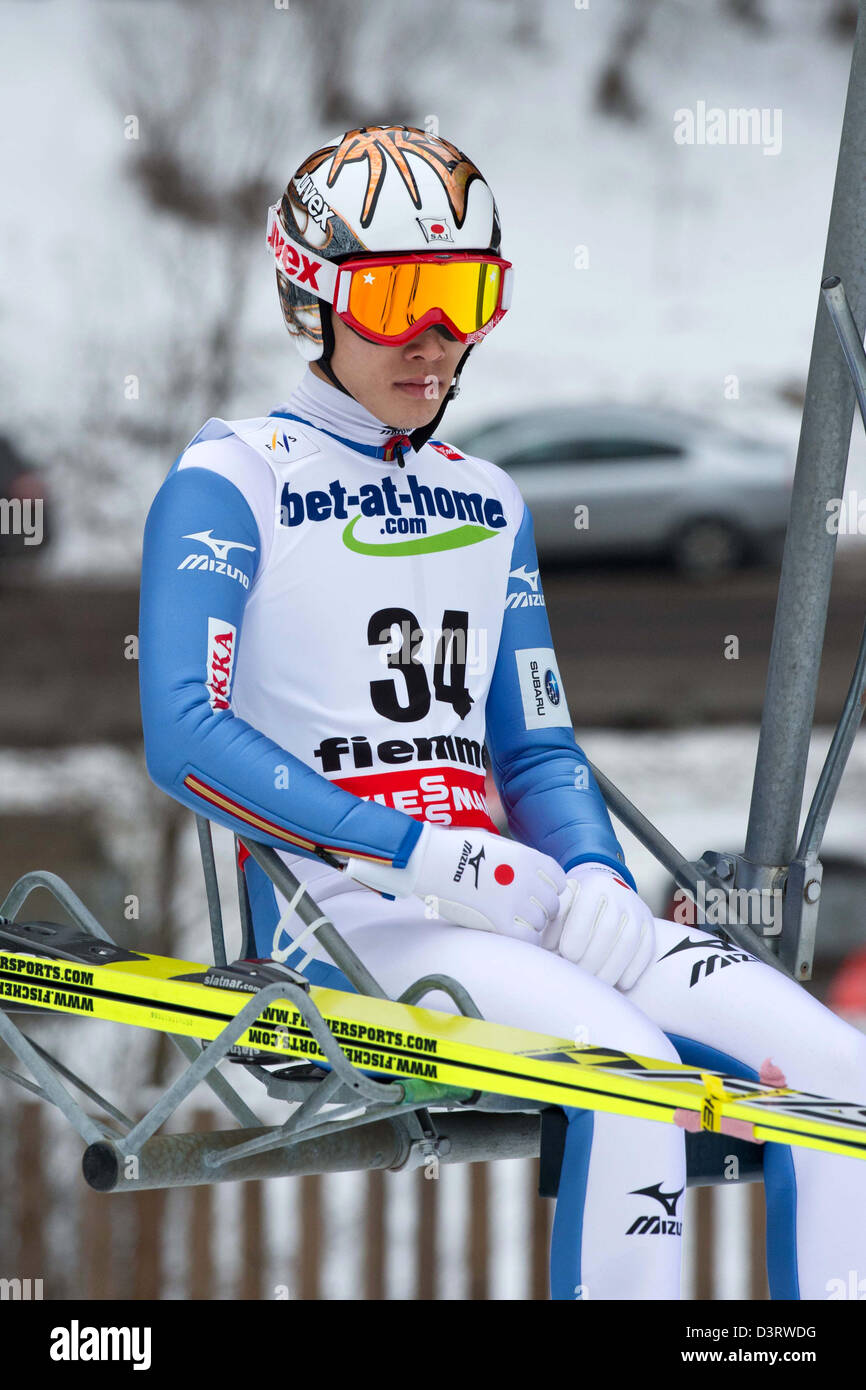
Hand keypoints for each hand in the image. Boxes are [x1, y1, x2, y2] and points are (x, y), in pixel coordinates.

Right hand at [344, 823, 565, 942]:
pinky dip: (525, 939)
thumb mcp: (494, 842)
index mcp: (527, 857)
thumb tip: (526, 871)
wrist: (430, 860)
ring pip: (540, 922)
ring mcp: (515, 901)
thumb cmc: (455, 849)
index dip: (550, 889)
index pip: (557, 879)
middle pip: (551, 903)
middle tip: (525, 913)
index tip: (540, 895)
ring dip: (531, 925)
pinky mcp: (499, 921)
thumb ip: (516, 857)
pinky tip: (513, 934)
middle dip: (541, 909)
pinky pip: (528, 938)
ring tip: (514, 923)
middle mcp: (526, 879)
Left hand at [542, 861, 655, 989]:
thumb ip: (552, 923)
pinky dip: (634, 969)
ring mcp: (637, 910)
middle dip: (592, 958)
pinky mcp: (649, 925)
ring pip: (628, 942)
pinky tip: (622, 984)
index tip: (566, 955)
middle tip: (580, 976)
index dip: (575, 937)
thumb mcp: (562, 905)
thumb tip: (544, 948)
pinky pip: (646, 949)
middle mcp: (618, 894)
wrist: (606, 891)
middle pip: (608, 931)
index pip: (585, 913)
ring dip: (612, 968)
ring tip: (598, 984)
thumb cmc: (576, 905)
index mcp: (593, 885)